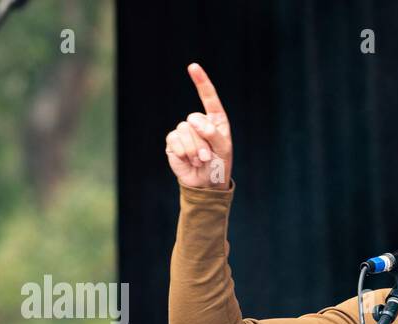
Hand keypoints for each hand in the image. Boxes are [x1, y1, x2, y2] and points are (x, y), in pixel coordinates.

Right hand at [165, 63, 233, 189]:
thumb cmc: (218, 164)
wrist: (205, 183)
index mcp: (215, 120)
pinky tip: (188, 160)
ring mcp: (185, 130)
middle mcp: (199, 122)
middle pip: (194, 119)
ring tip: (200, 160)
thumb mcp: (223, 150)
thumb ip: (213, 134)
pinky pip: (175, 140)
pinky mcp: (173, 140)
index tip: (193, 66)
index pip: (209, 98)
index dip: (201, 82)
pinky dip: (183, 152)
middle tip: (208, 156)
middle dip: (202, 140)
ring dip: (194, 149)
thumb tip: (194, 122)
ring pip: (184, 130)